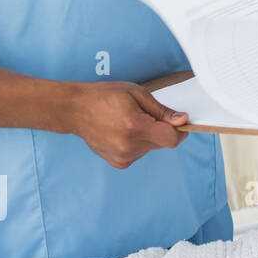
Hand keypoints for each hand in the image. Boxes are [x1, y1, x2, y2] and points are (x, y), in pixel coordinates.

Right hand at [67, 82, 188, 168]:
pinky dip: (138, 144)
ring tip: (128, 123)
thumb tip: (182, 120)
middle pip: (162, 142)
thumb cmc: (104, 97)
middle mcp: (129, 146)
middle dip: (161, 130)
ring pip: (151, 148)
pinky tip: (123, 133)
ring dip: (148, 137)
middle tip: (144, 115)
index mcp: (135, 127)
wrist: (75, 110)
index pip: (172, 139)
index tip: (179, 123)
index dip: (180, 131)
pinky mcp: (118, 163)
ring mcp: (122, 157)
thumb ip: (162, 111)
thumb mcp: (137, 94)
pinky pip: (140, 153)